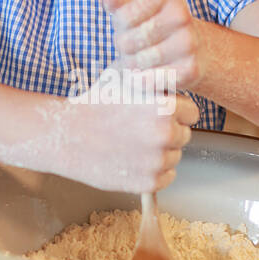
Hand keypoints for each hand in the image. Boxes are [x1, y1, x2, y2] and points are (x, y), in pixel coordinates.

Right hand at [58, 73, 199, 193]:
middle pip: (184, 135)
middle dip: (168, 133)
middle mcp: (165, 133)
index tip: (158, 114)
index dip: (176, 112)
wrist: (66, 135)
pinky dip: (154, 172)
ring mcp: (158, 160)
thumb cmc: (94, 103)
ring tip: (132, 145)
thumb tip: (176, 77)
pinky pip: (166, 177)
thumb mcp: (126, 77)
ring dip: (160, 153)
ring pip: (175, 157)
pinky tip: (133, 161)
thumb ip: (155, 79)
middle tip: (140, 130)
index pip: (192, 113)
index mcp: (165, 106)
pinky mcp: (149, 182)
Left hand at [102, 0, 207, 88]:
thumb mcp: (137, 5)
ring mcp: (188, 43)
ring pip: (138, 62)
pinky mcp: (190, 69)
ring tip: (136, 59)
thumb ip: (119, 0)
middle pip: (128, 41)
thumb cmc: (155, 24)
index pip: (123, 16)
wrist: (192, 47)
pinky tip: (144, 74)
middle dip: (123, 47)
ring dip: (131, 65)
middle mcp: (181, 15)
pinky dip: (141, 81)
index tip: (127, 24)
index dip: (119, 25)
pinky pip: (151, 80)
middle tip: (129, 46)